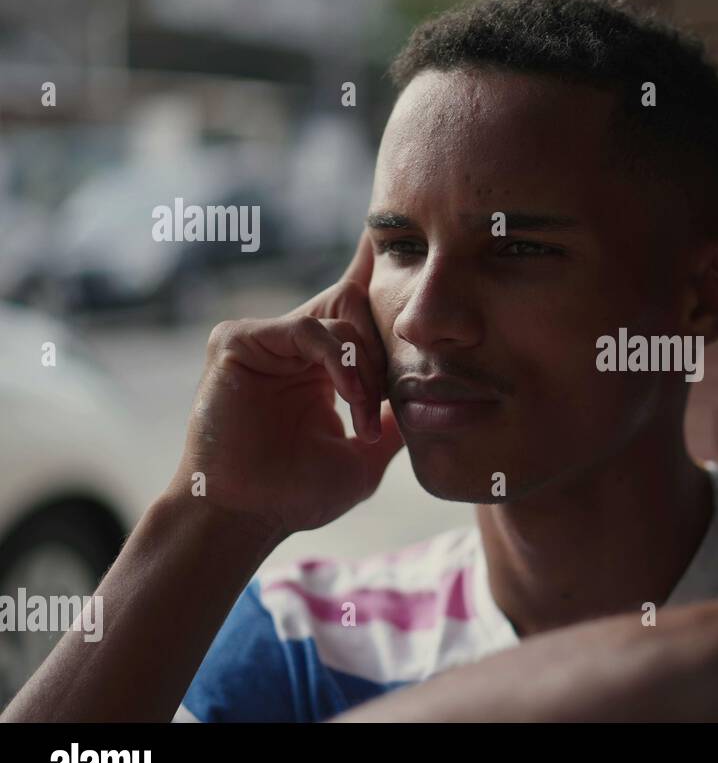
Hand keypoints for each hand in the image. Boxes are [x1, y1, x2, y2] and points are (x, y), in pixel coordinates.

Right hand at [168, 230, 404, 544]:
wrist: (246, 519)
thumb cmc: (295, 495)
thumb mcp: (366, 455)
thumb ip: (394, 422)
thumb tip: (433, 405)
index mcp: (320, 364)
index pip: (356, 308)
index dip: (378, 274)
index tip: (412, 244)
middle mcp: (293, 344)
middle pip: (357, 302)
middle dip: (383, 349)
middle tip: (381, 402)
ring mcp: (264, 338)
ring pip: (339, 314)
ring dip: (364, 366)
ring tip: (362, 414)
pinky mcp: (238, 340)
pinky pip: (307, 329)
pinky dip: (338, 361)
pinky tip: (349, 398)